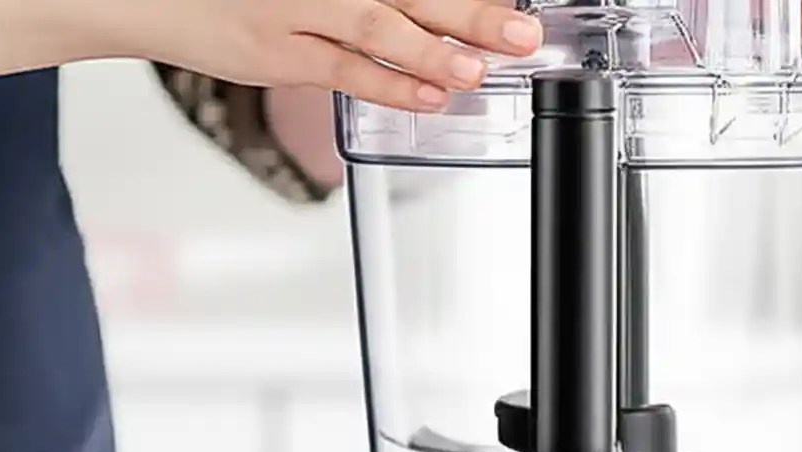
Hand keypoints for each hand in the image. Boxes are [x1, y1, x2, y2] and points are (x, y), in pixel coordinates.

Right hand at [110, 0, 543, 111]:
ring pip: (378, 29)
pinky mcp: (279, 53)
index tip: (514, 5)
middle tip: (522, 32)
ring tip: (480, 66)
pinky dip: (390, 84)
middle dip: (472, 13)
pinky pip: (343, 71)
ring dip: (434, 50)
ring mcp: (297, 11)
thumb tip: (435, 15)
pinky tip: (430, 94)